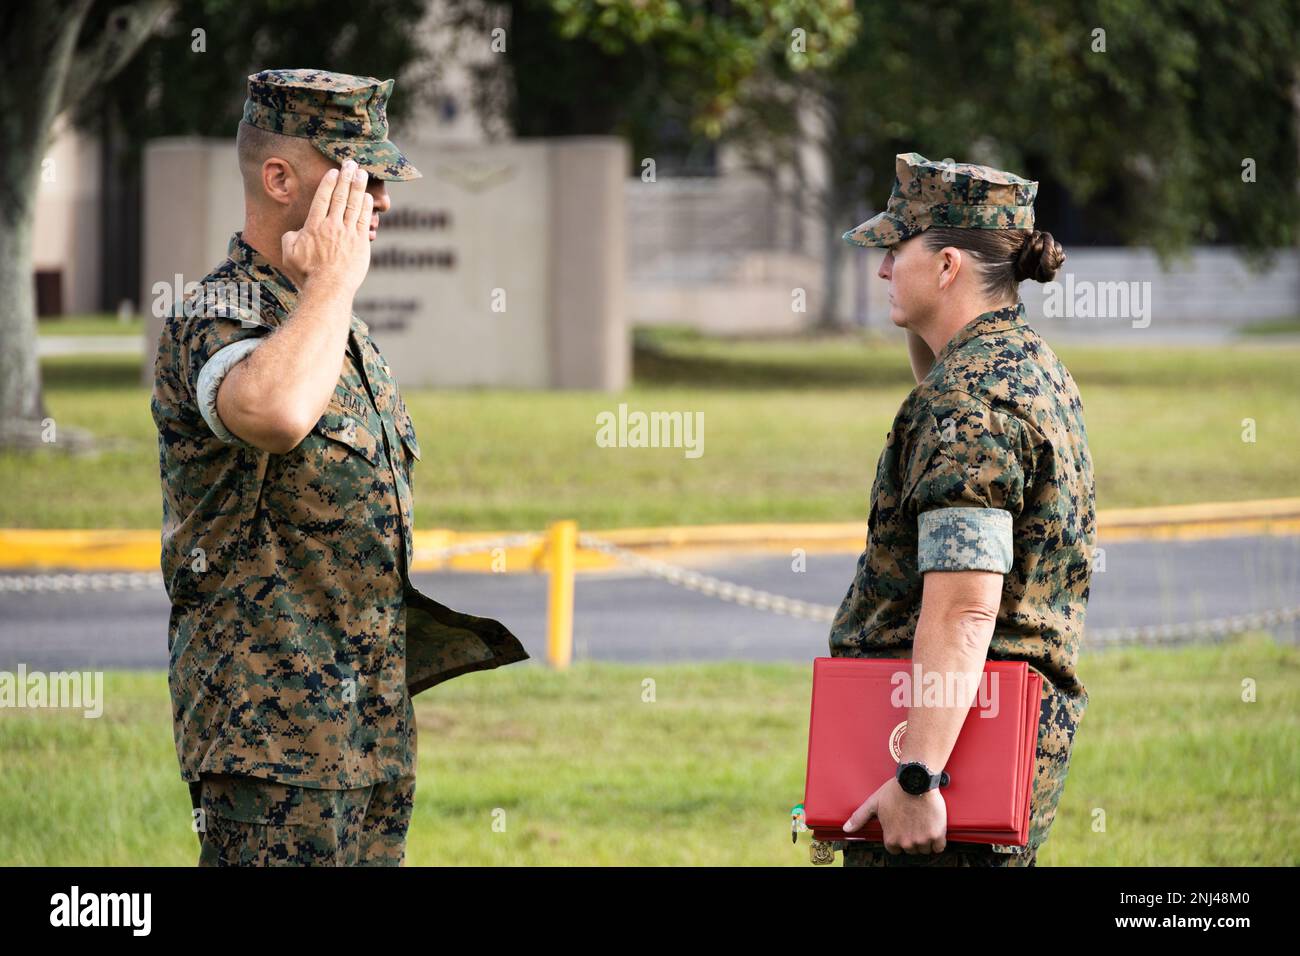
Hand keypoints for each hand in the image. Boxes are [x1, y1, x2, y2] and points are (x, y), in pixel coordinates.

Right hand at [281, 158, 373, 296]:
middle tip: (350, 162)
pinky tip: (367, 196)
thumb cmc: (306, 274)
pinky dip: (366, 206)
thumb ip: (290, 237)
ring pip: (353, 204)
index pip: (322, 198)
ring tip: (361, 172)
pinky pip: (363, 219)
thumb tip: (295, 232)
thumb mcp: (289, 253)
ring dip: (358, 186)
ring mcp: (347, 233)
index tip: (333, 172)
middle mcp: (331, 225)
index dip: (329, 183)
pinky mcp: (360, 242)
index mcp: (313, 226)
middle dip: (345, 177)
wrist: (328, 288)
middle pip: (339, 195)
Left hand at [843, 776, 947, 854]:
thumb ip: (860, 817)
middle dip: (912, 838)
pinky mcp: (936, 835)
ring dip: (925, 839)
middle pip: (911, 849)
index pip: (895, 849)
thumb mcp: (874, 803)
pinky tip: (933, 827)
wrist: (916, 780)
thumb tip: (847, 829)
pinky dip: (938, 840)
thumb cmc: (895, 790)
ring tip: (922, 822)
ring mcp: (922, 840)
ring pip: (925, 849)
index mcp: (891, 838)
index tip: (902, 827)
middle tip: (912, 822)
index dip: (898, 838)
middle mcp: (906, 843)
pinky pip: (939, 847)